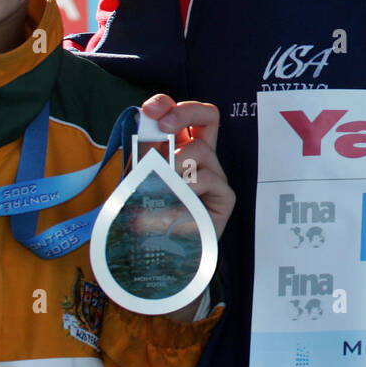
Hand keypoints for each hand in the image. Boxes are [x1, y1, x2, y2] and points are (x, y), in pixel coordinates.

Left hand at [138, 94, 233, 324]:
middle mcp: (203, 158)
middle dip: (185, 112)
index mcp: (183, 149)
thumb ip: (145, 150)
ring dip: (173, 163)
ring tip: (158, 185)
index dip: (171, 105)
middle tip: (164, 124)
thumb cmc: (151, 220)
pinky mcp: (225, 197)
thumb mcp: (141, 179)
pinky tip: (172, 205)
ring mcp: (216, 176)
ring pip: (200, 150)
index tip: (151, 109)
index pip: (187, 116)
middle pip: (208, 115)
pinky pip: (206, 179)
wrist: (163, 262)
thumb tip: (147, 118)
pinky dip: (184, 188)